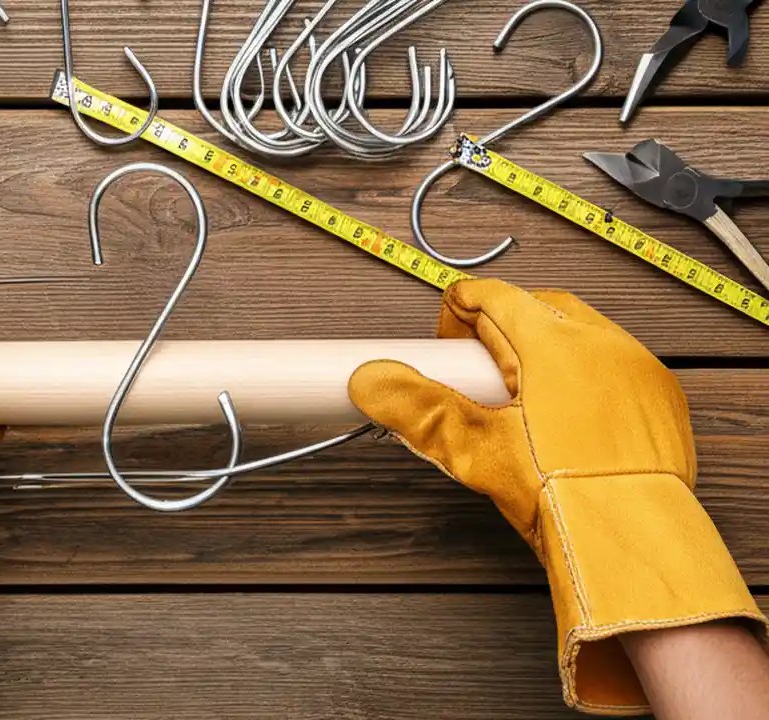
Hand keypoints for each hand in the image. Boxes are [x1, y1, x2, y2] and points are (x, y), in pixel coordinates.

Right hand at [348, 278, 765, 713]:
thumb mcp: (473, 451)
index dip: (457, 314)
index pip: (493, 296)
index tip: (444, 344)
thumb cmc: (563, 498)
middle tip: (476, 369)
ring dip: (546, 347)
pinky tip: (566, 415)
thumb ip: (417, 408)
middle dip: (501, 326)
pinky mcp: (661, 399)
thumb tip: (371, 381)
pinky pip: (615, 363)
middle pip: (537, 306)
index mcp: (555, 343)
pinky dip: (586, 374)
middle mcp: (603, 343)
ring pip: (581, 332)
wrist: (633, 544)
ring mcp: (638, 369)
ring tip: (519, 394)